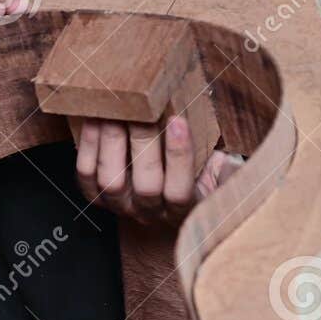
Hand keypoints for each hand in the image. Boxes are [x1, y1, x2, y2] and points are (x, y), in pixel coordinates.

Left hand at [73, 115, 242, 226]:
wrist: (161, 197)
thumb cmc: (195, 178)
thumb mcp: (219, 178)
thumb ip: (229, 173)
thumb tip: (234, 163)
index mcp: (183, 210)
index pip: (181, 190)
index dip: (179, 157)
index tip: (179, 120)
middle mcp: (149, 213)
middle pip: (145, 185)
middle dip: (143, 142)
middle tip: (141, 106)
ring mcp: (120, 207)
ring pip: (112, 180)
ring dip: (112, 141)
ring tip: (114, 108)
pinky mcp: (96, 197)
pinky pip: (86, 175)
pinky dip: (88, 146)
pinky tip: (95, 119)